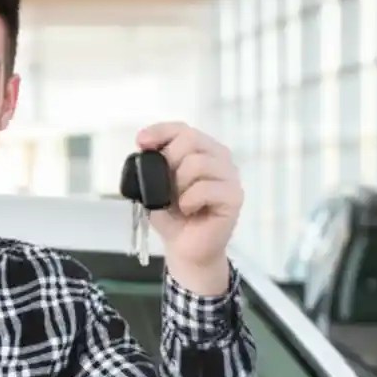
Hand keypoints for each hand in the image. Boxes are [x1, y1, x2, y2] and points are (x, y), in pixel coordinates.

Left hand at [136, 121, 242, 295]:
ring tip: (179, 201)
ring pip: (198, 163)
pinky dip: (189, 200)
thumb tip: (144, 147)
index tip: (141, 142)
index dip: (160, 131)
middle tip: (165, 185)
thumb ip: (153, 164)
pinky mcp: (234, 197)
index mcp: (202, 150)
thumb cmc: (172, 215)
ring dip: (179, 184)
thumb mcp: (155, 185)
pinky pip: (205, 188)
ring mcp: (230, 176)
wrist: (184, 247)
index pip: (182, 128)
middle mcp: (220, 158)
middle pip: (190, 139)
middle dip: (169, 161)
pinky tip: (188, 209)